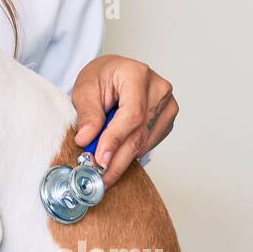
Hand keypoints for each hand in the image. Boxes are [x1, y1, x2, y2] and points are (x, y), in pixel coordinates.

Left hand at [71, 56, 177, 188]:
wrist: (114, 73)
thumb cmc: (101, 76)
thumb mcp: (85, 89)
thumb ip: (87, 114)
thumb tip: (86, 140)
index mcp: (137, 75)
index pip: (131, 114)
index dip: (115, 140)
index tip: (100, 160)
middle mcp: (158, 89)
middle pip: (140, 133)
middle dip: (118, 160)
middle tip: (100, 179)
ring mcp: (167, 105)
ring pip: (145, 142)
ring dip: (122, 159)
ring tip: (101, 171)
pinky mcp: (167, 119)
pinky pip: (149, 143)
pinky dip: (131, 153)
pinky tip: (116, 157)